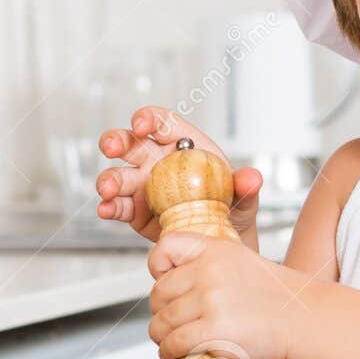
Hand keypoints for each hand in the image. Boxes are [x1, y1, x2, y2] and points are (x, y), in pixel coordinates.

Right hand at [96, 106, 262, 243]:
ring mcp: (142, 185)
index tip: (141, 124)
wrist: (219, 240)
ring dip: (109, 179)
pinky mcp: (134, 210)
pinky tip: (106, 210)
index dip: (148, 118)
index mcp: (183, 146)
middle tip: (110, 147)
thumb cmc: (231, 207)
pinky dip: (109, 207)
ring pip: (119, 175)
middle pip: (131, 143)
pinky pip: (118, 205)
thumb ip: (246, 185)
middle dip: (116, 140)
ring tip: (107, 191)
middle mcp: (157, 160)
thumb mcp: (244, 196)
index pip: (162, 123)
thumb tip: (253, 178)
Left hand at [146, 233, 301, 358]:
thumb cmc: (278, 298)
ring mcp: (210, 301)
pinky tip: (173, 353)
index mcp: (215, 251)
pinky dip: (168, 351)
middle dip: (159, 311)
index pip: (165, 247)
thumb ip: (210, 266)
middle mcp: (209, 272)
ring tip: (168, 341)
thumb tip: (176, 287)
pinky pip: (175, 342)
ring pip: (163, 321)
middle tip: (167, 322)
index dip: (157, 267)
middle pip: (159, 293)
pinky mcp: (213, 330)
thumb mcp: (243, 262)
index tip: (161, 281)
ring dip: (161, 335)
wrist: (305, 320)